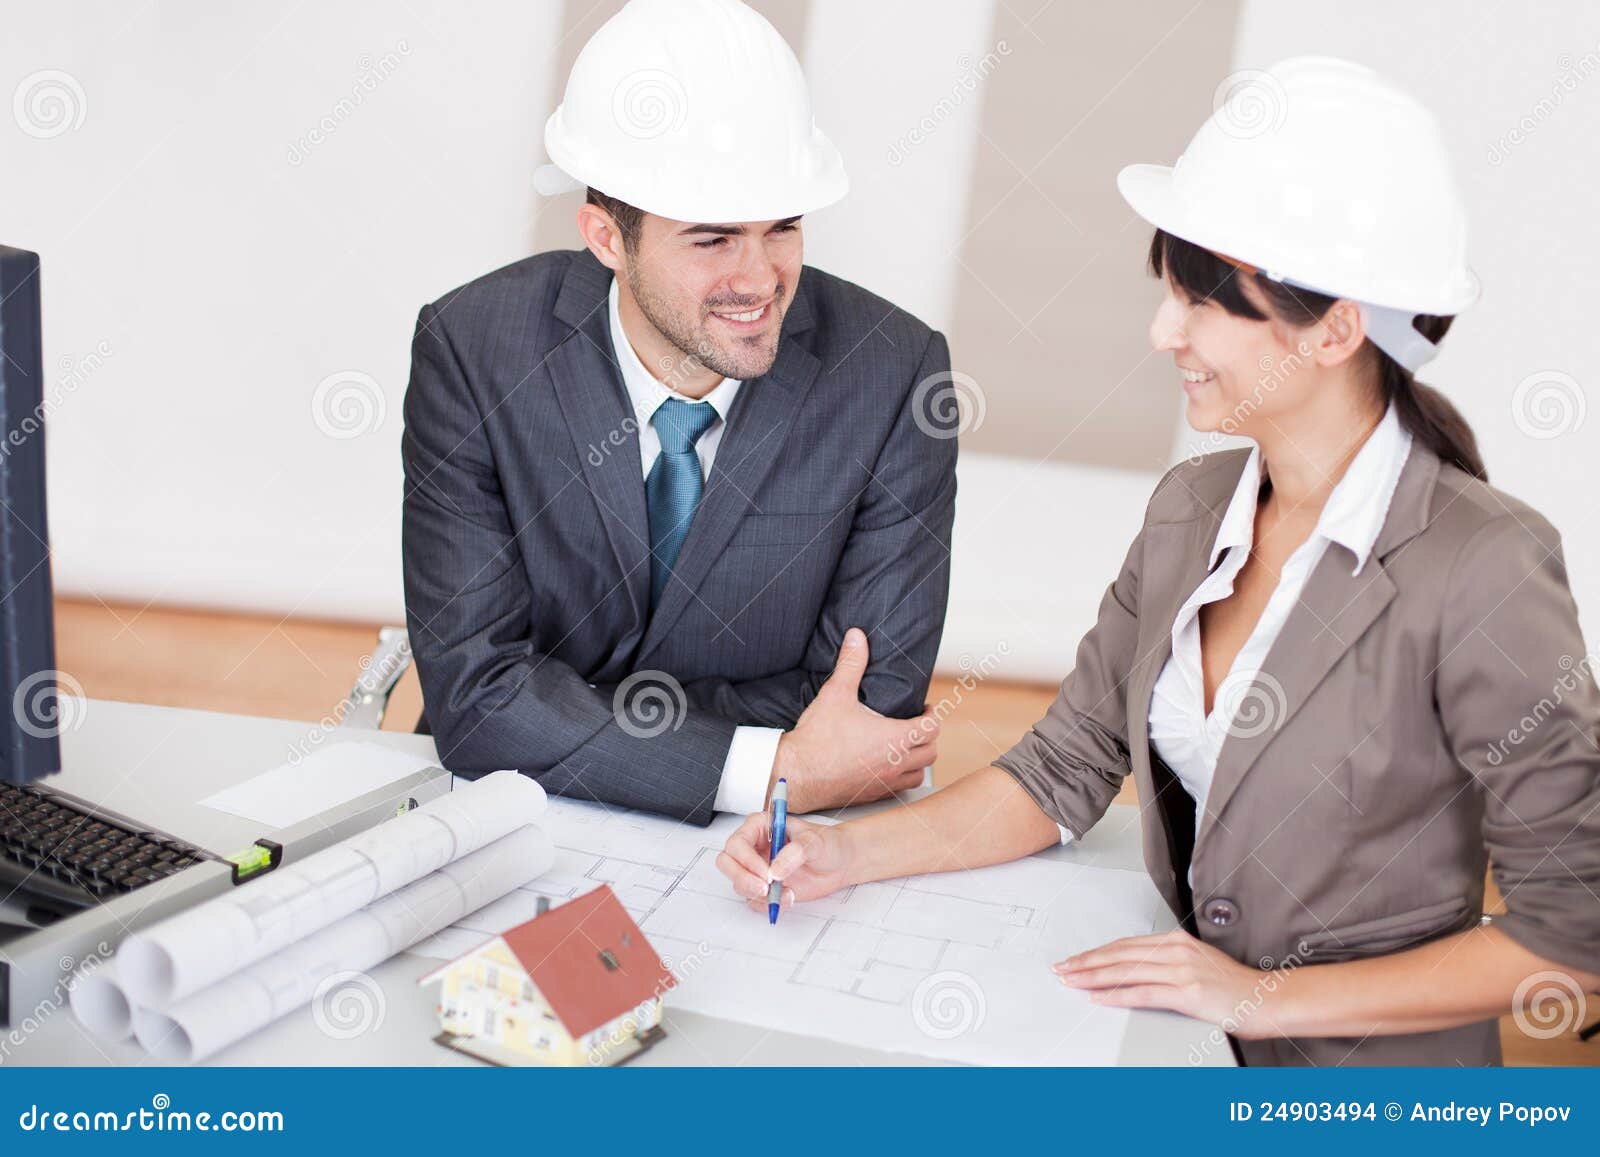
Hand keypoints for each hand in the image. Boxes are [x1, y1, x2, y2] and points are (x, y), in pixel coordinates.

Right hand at [716, 813, 856, 910]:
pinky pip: (754, 900)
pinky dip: (768, 904)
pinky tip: (788, 898)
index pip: (737, 843)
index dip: (746, 860)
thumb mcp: (815, 842)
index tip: (767, 873)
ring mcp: (757, 868)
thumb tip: (775, 869)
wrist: (841, 862)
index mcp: (760, 827)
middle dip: (742, 879)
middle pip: (727, 863)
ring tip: (787, 893)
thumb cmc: (828, 843)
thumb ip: (795, 852)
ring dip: (760, 895)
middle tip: (764, 888)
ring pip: (738, 884)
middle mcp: (754, 847)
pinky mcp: (765, 887)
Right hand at [773, 628, 937, 811]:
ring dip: (918, 761)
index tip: (925, 709)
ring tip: (907, 748)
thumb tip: (856, 637)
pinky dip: (900, 778)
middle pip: (931, 752)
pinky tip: (887, 768)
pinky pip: (899, 789)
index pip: (932, 728)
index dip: (932, 715)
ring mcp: (885, 783)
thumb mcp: (836, 693)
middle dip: (928, 737)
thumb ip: (851, 663)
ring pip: (919, 775)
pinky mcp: (872, 795)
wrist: (797, 774)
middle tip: (918, 726)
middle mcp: (895, 763)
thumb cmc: (818, 737)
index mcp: (895, 738)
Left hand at [1052, 929, 1287, 1038]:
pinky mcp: (1187, 991)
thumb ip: (1167, 963)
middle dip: (1086, 962)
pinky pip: (1142, 993)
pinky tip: (1099, 997)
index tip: (1076, 959)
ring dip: (1093, 977)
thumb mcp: (1197, 963)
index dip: (1097, 953)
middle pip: (1119, 955)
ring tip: (1072, 981)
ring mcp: (1181, 970)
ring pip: (1125, 971)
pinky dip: (1116, 995)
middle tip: (1063, 968)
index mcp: (1177, 941)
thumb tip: (1136, 970)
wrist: (1267, 999)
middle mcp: (1176, 950)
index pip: (1125, 945)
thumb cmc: (1234, 987)